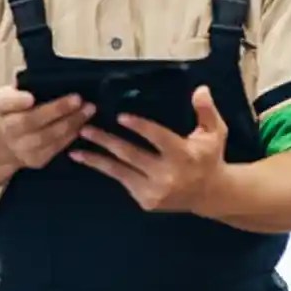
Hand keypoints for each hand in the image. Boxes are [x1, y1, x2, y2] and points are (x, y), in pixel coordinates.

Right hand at [0, 88, 95, 169]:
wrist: (3, 145)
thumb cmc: (9, 114)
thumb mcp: (5, 98)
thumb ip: (15, 95)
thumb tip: (28, 96)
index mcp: (2, 111)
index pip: (9, 105)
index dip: (18, 102)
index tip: (31, 97)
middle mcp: (10, 133)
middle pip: (33, 122)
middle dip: (58, 111)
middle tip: (79, 99)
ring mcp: (23, 150)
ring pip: (48, 137)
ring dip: (70, 123)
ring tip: (88, 110)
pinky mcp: (38, 161)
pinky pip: (56, 148)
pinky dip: (70, 135)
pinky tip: (82, 124)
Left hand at [71, 86, 226, 212]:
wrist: (210, 194)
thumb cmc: (209, 156)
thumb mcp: (215, 132)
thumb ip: (206, 110)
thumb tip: (199, 89)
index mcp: (183, 155)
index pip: (157, 138)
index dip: (139, 127)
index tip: (120, 116)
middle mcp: (167, 175)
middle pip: (131, 155)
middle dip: (106, 141)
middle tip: (85, 128)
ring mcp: (154, 191)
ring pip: (120, 172)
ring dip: (96, 159)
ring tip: (76, 149)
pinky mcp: (146, 200)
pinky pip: (122, 181)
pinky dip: (106, 170)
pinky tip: (89, 160)